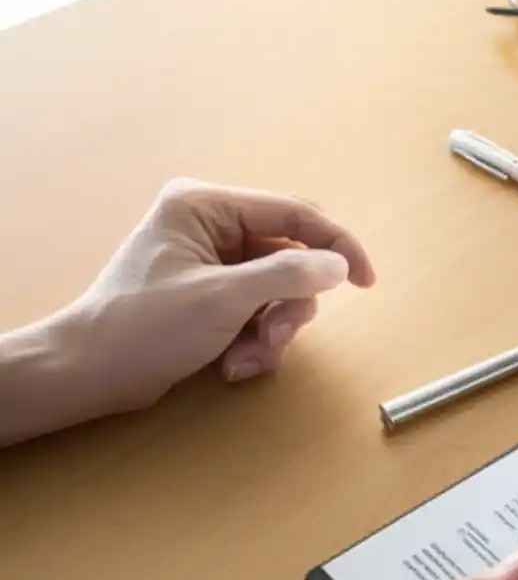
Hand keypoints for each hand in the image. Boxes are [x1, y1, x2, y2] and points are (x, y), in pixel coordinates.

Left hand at [70, 178, 375, 412]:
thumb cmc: (143, 329)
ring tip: (246, 358)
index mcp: (205, 205)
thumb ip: (287, 276)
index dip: (337, 245)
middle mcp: (211, 224)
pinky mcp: (210, 292)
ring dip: (273, 330)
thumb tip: (339, 265)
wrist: (89, 374)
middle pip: (290, 257)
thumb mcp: (223, 300)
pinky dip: (255, 340)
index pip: (293, 214)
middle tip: (276, 336)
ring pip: (279, 290)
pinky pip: (259, 309)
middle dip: (289, 305)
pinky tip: (232, 363)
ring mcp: (211, 259)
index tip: (366, 281)